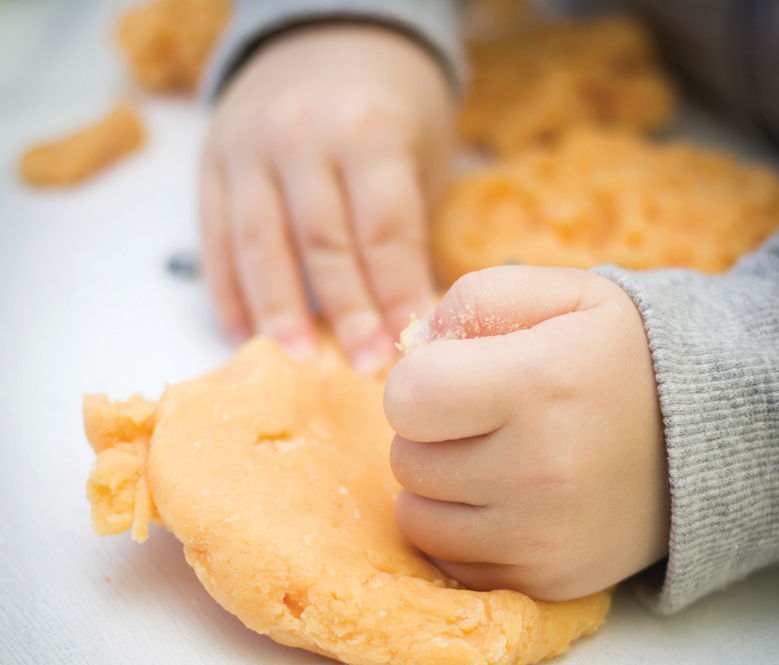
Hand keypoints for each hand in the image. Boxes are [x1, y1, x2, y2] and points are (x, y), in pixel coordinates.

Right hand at [200, 23, 452, 369]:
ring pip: (259, 245)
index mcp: (368, 131)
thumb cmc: (387, 103)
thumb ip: (409, 224)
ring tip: (297, 361)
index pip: (384, 231)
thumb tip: (411, 314)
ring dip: (278, 312)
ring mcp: (247, 148)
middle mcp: (302, 137)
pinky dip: (227, 290)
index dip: (396, 294)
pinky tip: (245, 332)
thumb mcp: (419, 148)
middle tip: (362, 368)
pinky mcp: (210, 162)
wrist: (324, 32)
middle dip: (345, 313)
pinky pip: (215, 237)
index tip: (408, 344)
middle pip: (322, 244)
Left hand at [384, 265, 670, 600]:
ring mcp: (543, 537)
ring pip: (416, 516)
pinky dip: (457, 530)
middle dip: (429, 434)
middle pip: (406, 459)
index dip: (417, 382)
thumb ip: (477, 298)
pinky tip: (501, 500)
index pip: (407, 398)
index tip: (452, 376)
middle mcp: (541, 470)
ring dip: (437, 485)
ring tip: (490, 458)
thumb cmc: (618, 357)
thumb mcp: (563, 295)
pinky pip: (446, 559)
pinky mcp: (545, 582)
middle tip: (480, 420)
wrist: (705, 440)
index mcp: (540, 385)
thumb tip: (411, 346)